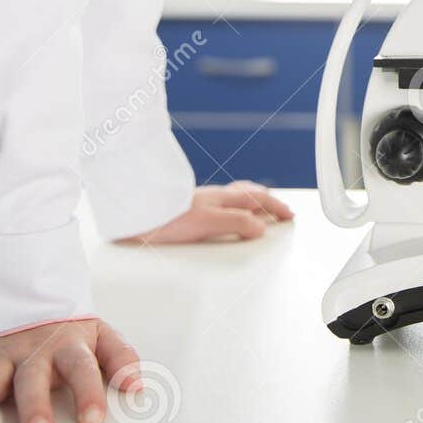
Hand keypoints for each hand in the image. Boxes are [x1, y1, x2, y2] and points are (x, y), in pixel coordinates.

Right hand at [0, 317, 139, 422]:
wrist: (30, 299)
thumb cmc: (68, 332)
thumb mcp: (102, 336)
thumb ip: (121, 358)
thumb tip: (136, 386)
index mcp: (68, 345)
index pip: (82, 368)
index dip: (89, 392)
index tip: (93, 419)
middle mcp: (31, 351)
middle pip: (32, 378)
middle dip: (34, 404)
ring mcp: (0, 356)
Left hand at [118, 180, 293, 243]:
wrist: (135, 216)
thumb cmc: (166, 218)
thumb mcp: (208, 222)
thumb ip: (236, 223)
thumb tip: (262, 228)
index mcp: (223, 199)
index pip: (258, 199)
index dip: (275, 208)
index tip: (288, 216)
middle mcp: (214, 198)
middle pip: (248, 195)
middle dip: (266, 202)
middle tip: (279, 211)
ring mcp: (201, 203)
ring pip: (233, 198)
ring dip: (250, 202)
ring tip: (257, 209)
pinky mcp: (188, 211)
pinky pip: (219, 205)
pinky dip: (231, 207)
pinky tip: (223, 215)